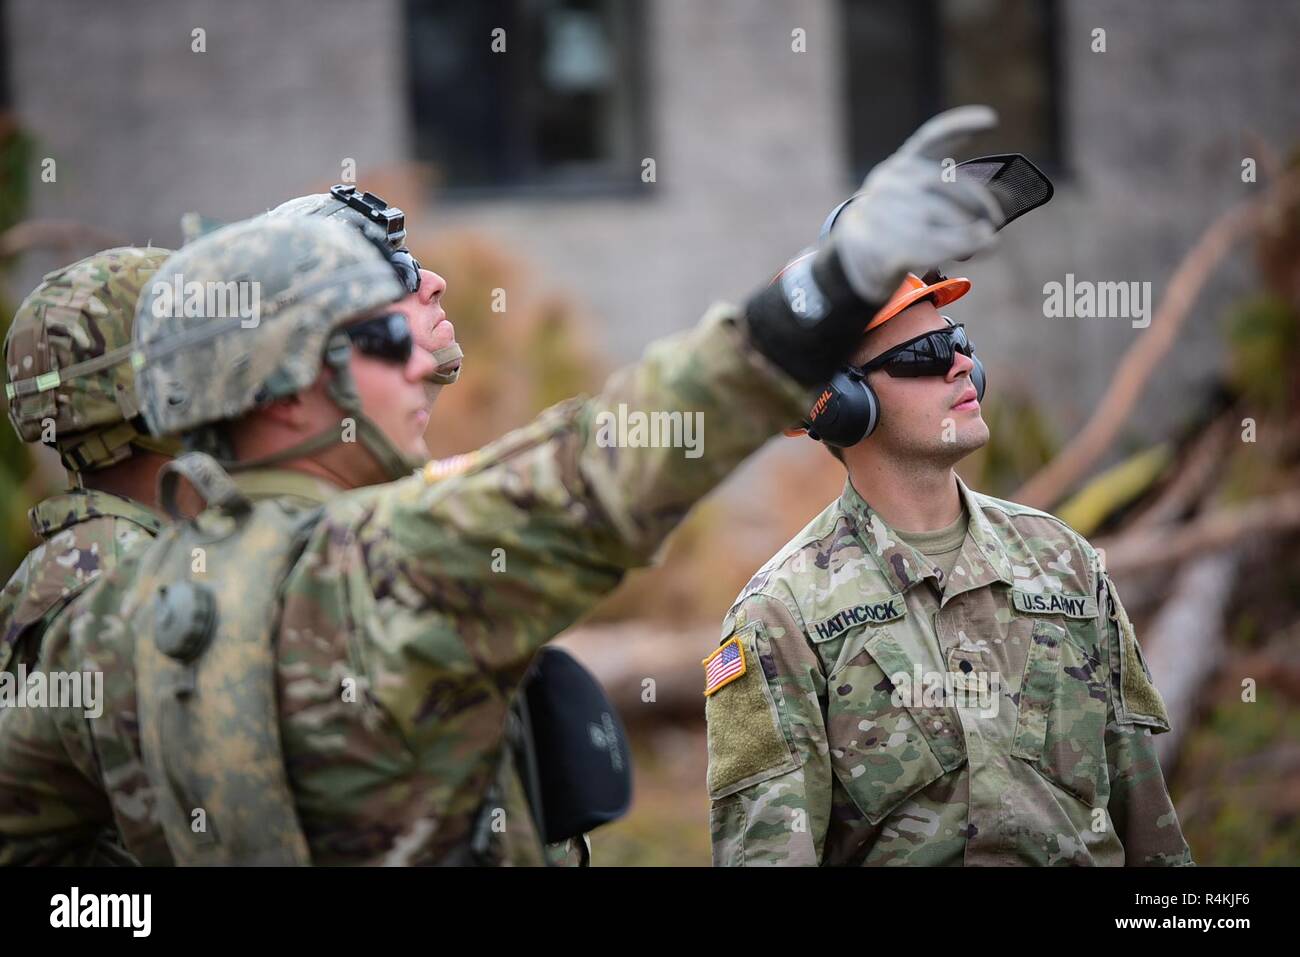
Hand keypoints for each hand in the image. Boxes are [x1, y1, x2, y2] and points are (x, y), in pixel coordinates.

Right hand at [832, 106, 1002, 302]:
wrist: (852, 257)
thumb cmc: (897, 226)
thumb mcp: (918, 203)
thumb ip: (952, 199)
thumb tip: (998, 210)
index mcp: (902, 167)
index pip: (931, 139)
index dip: (959, 126)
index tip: (991, 120)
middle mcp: (890, 182)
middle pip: (942, 182)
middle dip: (977, 201)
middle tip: (996, 220)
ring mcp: (881, 211)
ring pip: (937, 214)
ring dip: (970, 230)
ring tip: (988, 241)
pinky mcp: (880, 242)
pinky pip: (927, 243)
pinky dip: (958, 246)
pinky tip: (977, 251)